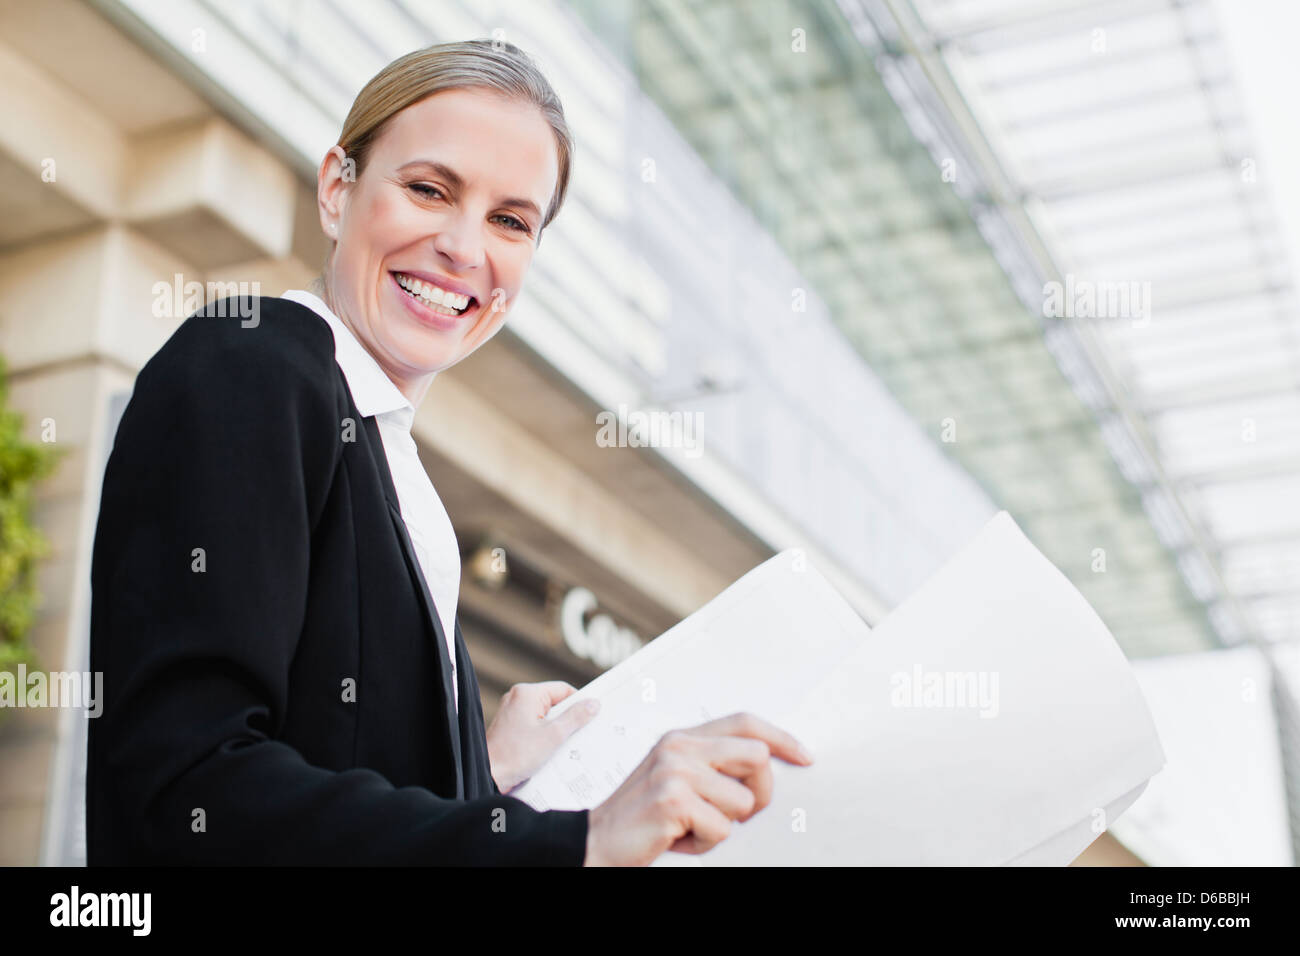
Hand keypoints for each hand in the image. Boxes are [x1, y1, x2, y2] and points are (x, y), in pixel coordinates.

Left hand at [486, 681, 599, 793]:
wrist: (488, 777)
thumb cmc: (516, 755)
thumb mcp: (553, 736)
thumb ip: (575, 717)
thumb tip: (594, 704)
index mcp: (527, 693)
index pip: (563, 690)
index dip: (580, 702)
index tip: (593, 716)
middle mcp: (517, 699)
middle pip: (554, 703)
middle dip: (569, 718)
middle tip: (584, 732)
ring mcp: (512, 713)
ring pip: (545, 716)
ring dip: (558, 729)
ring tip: (570, 744)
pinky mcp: (510, 728)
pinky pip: (535, 726)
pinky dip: (545, 736)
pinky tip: (554, 750)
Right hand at [583, 712, 811, 865]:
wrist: (596, 840)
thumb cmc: (644, 817)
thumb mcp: (676, 779)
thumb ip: (712, 766)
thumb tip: (768, 767)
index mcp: (683, 738)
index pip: (745, 722)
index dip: (781, 737)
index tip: (805, 756)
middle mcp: (679, 746)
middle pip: (757, 757)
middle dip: (761, 793)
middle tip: (739, 814)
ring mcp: (674, 771)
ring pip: (743, 801)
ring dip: (725, 825)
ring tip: (692, 828)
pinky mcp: (672, 800)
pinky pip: (722, 829)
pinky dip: (706, 844)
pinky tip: (678, 838)